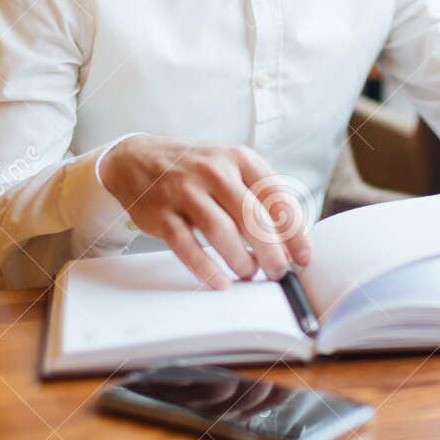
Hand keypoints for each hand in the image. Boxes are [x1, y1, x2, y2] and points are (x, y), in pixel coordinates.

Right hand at [98, 136, 312, 288]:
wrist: (136, 159)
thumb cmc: (195, 169)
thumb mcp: (231, 168)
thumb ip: (259, 199)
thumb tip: (289, 243)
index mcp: (239, 158)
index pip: (276, 197)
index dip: (293, 232)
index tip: (303, 257)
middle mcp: (214, 171)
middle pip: (252, 218)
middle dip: (271, 252)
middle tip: (279, 272)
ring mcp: (185, 191)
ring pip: (222, 232)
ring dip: (241, 260)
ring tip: (249, 272)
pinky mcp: (162, 214)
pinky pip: (187, 246)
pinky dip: (206, 268)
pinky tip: (220, 281)